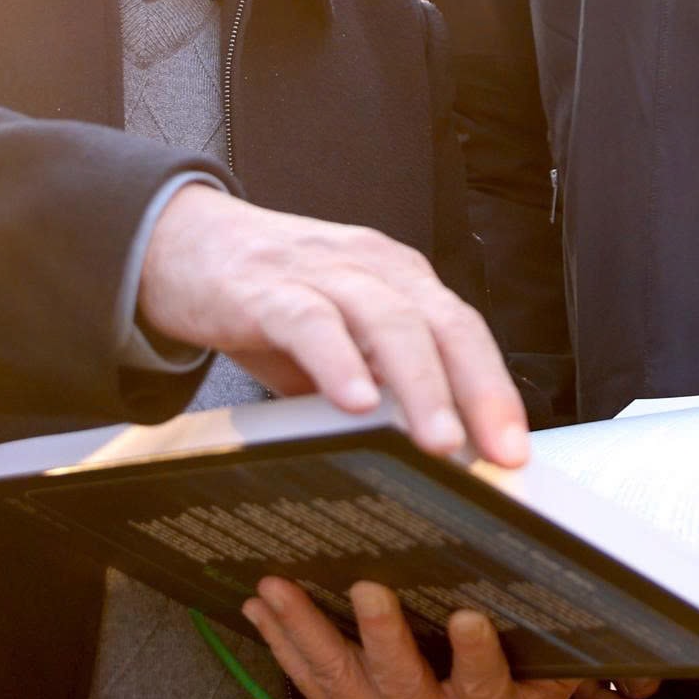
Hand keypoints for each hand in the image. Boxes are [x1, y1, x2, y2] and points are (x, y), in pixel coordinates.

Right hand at [139, 183, 525, 463]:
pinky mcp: (265, 287)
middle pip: (443, 325)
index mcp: (400, 280)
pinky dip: (338, 361)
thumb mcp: (339, 339)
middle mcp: (373, 269)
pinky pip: (311, 322)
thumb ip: (380, 383)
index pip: (465, 332)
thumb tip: (430, 455)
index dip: (496, 389)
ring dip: (421, 385)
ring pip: (388, 322)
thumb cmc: (271, 298)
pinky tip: (355, 402)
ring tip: (440, 442)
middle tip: (498, 453)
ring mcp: (322, 273)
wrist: (184, 243)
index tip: (514, 449)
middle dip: (479, 391)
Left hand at [244, 577, 575, 698]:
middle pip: (403, 685)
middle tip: (366, 587)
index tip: (470, 618)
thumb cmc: (520, 682)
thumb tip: (550, 548)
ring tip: (276, 588)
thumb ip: (544, 624)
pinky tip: (260, 608)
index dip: (477, 656)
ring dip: (305, 631)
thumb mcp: (547, 665)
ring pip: (340, 683)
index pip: (485, 685)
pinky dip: (283, 645)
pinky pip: (312, 686)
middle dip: (382, 636)